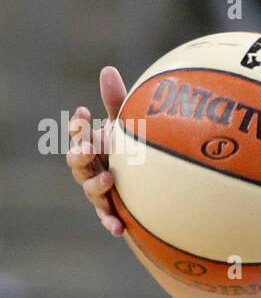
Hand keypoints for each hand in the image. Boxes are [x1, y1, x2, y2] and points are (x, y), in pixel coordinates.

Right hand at [64, 66, 127, 235]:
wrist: (146, 188)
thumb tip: (106, 69)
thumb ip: (116, 102)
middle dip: (81, 153)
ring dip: (97, 185)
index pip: (78, 135)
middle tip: (88, 144)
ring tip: (110, 178)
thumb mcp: (126, 127)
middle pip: (77, 162)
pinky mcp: (112, 211)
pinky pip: (108, 218)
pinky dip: (111, 222)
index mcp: (92, 146)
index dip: (78, 126)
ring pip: (91, 190)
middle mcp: (91, 169)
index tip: (84, 112)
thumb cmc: (132, 151)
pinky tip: (119, 228)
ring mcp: (100, 192)